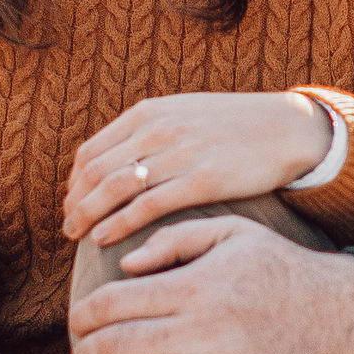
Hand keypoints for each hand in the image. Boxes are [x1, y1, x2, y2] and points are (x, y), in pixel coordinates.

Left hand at [63, 93, 332, 248]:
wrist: (286, 128)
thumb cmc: (234, 127)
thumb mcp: (183, 115)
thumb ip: (148, 132)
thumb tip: (116, 160)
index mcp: (149, 113)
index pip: (92, 151)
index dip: (74, 183)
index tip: (71, 205)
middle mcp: (158, 130)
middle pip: (96, 171)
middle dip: (74, 202)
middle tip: (67, 227)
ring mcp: (179, 154)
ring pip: (114, 188)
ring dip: (88, 215)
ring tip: (77, 237)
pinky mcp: (202, 179)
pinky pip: (146, 205)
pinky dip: (118, 223)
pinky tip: (105, 240)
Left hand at [66, 216, 353, 353]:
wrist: (351, 313)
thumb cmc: (285, 269)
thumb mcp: (233, 232)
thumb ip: (175, 239)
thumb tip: (126, 265)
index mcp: (195, 284)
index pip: (115, 302)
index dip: (84, 317)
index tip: (78, 325)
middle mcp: (204, 327)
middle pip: (120, 347)